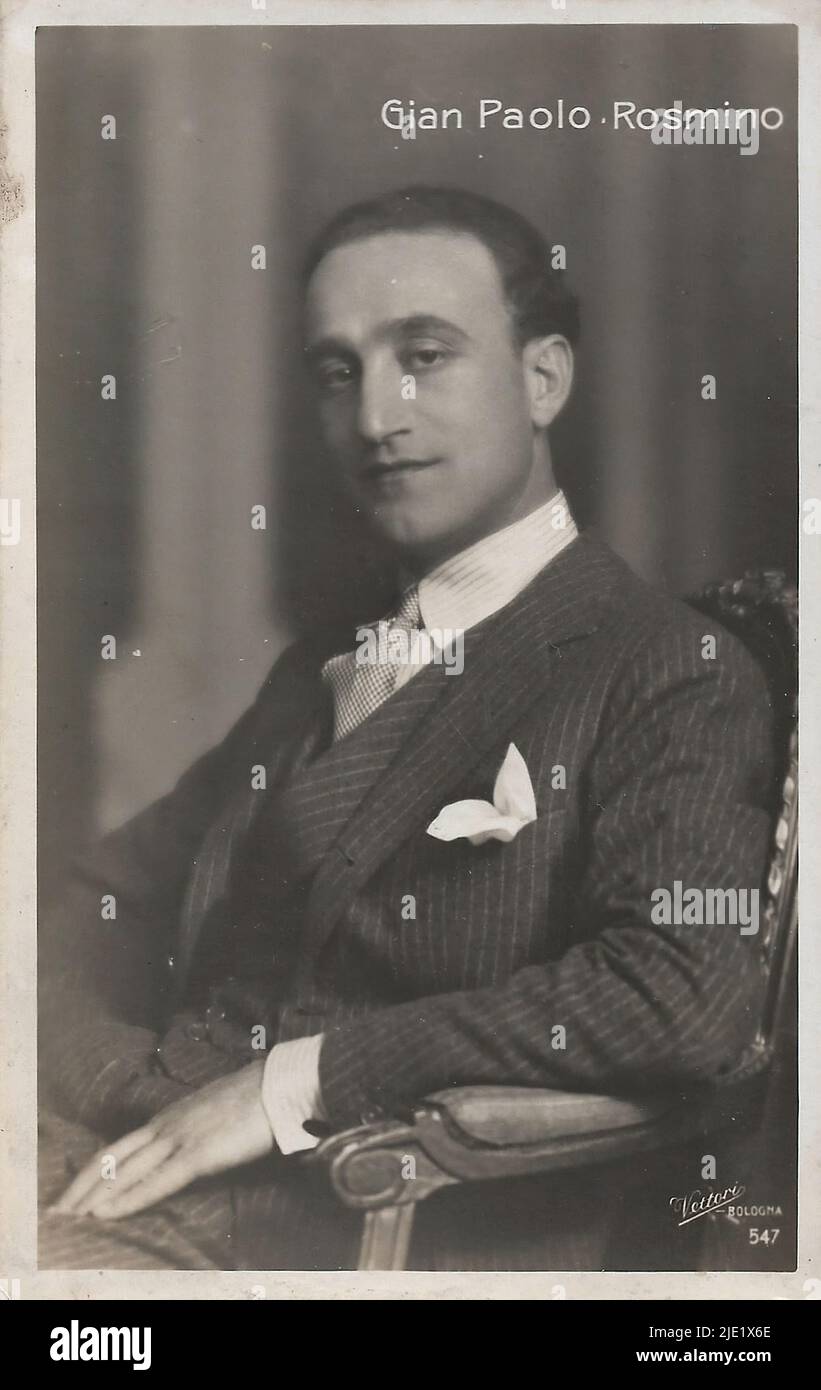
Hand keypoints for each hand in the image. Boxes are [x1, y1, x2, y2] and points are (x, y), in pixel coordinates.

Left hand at [50, 1058, 273, 1219]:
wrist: (278, 1087)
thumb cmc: (253, 1101)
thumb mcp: (210, 1115)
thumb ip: (191, 1132)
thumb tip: (183, 1151)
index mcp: (169, 1117)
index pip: (119, 1147)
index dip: (93, 1171)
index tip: (73, 1193)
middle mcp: (166, 1126)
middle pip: (112, 1158)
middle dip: (81, 1187)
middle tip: (56, 1212)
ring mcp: (180, 1138)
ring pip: (125, 1171)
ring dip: (94, 1197)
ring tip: (70, 1218)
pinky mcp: (198, 1153)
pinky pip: (156, 1182)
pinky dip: (128, 1199)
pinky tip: (108, 1213)